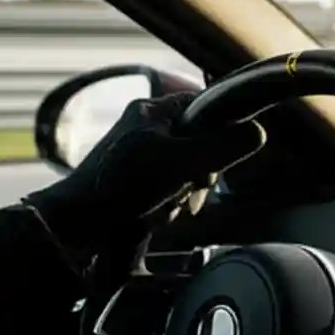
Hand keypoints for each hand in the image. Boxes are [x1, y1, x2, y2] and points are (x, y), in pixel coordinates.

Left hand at [25, 91, 264, 291]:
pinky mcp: (133, 189)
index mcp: (152, 112)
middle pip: (198, 144)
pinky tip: (155, 217)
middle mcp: (145, 131)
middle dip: (199, 173)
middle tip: (190, 186)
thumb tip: (258, 132)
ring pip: (185, 174)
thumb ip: (222, 147)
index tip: (224, 152)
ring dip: (182, 195)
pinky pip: (167, 194)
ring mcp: (139, 161)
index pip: (203, 107)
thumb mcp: (181, 162)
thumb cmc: (121, 186)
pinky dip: (166, 208)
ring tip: (165, 206)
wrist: (76, 228)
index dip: (220, 129)